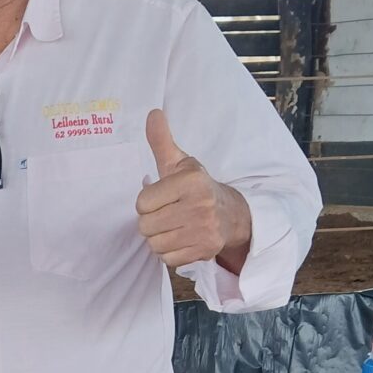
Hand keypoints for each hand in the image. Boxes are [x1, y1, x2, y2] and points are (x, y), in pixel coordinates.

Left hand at [135, 110, 251, 270]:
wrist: (231, 214)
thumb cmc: (196, 187)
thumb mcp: (179, 163)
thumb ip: (161, 141)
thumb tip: (153, 113)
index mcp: (191, 181)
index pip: (142, 203)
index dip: (147, 202)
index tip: (162, 197)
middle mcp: (200, 206)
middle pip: (145, 226)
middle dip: (151, 221)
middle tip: (167, 213)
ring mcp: (204, 230)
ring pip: (154, 244)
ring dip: (158, 238)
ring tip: (174, 226)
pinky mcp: (205, 251)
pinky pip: (167, 259)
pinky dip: (169, 252)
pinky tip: (181, 239)